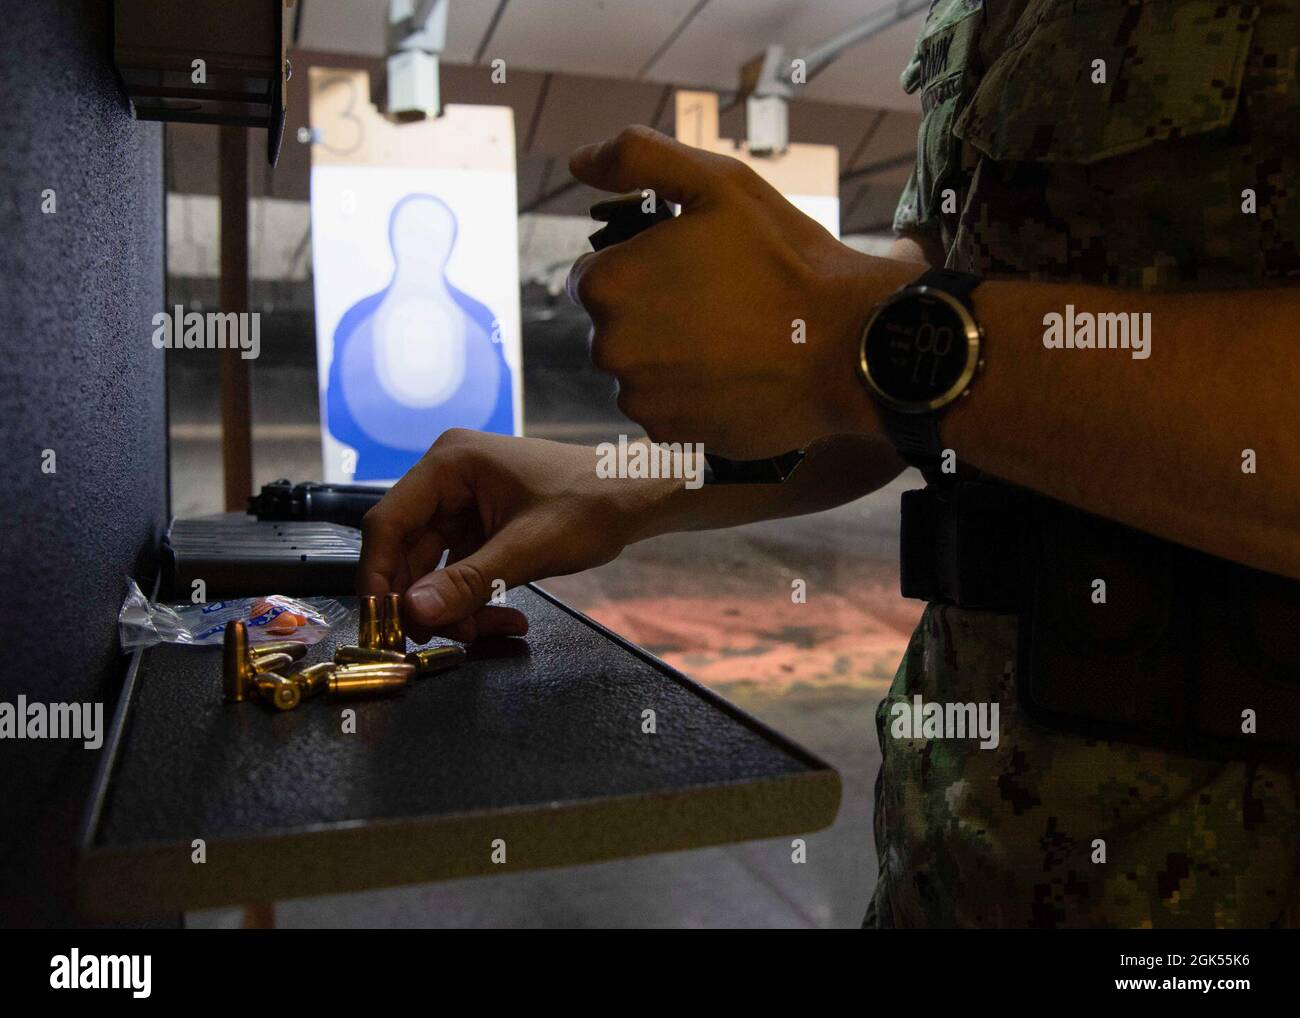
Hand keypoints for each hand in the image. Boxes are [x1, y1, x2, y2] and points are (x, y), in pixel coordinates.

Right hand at [358, 430, 668, 639]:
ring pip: (436, 567)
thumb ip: (469, 581)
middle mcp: (449, 477)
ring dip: (456, 607)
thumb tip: (414, 612)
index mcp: (450, 462)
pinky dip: (476, 598)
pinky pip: (462, 569)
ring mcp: (466, 502)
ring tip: (494, 632)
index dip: (378, 575)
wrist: (640, 495)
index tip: (382, 622)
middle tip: (438, 643)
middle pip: (408, 550)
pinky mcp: (484, 524)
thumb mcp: (530, 548)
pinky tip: (506, 620)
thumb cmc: (593, 503)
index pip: (388, 522)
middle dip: (425, 601)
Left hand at [566, 126, 912, 458]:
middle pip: (614, 324)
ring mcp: (639, 396)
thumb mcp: (718, 184)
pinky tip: (732, 373)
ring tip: (730, 339)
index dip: (641, 265)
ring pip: (638, 368)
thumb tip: (579, 161)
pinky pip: (665, 407)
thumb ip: (638, 157)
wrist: (846, 346)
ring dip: (668, 354)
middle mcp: (609, 347)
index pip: (594, 274)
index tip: (689, 266)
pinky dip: (689, 392)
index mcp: (608, 283)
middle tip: (717, 301)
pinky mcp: (669, 433)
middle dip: (651, 310)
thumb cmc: (785, 260)